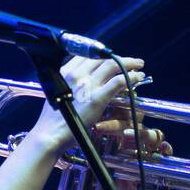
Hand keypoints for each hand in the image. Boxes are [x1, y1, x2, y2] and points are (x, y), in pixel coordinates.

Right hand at [29, 56, 151, 152]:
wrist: (50, 134)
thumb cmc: (53, 119)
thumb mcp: (56, 93)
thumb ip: (68, 84)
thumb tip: (80, 82)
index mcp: (65, 73)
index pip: (87, 56)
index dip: (103, 55)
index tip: (112, 58)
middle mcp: (76, 75)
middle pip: (102, 58)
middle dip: (120, 57)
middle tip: (132, 61)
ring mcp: (87, 86)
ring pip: (113, 65)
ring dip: (129, 63)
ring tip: (139, 66)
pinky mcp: (97, 99)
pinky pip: (118, 81)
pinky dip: (131, 77)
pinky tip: (138, 78)